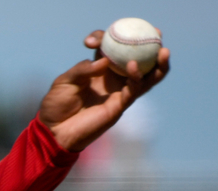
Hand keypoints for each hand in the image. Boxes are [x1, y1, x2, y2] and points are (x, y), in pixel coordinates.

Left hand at [38, 29, 169, 151]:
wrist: (54, 131)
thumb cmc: (57, 105)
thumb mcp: (65, 81)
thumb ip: (82, 69)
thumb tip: (104, 60)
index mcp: (99, 69)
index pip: (111, 48)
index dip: (108, 38)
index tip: (94, 40)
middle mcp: (112, 79)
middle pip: (138, 61)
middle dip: (150, 48)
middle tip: (158, 33)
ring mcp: (118, 93)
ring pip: (145, 78)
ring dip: (157, 65)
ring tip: (163, 51)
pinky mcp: (118, 107)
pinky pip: (133, 91)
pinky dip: (136, 78)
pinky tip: (133, 66)